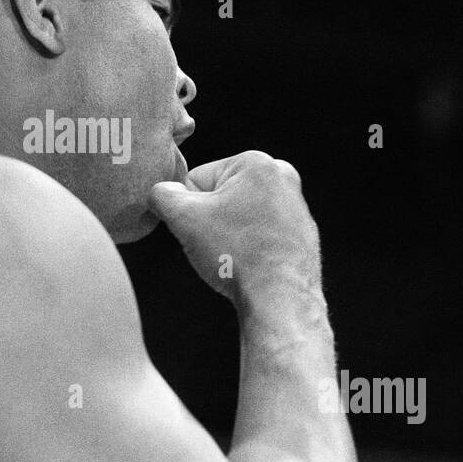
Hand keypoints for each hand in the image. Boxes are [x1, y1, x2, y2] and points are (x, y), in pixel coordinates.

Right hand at [148, 150, 324, 308]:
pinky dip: (250, 246)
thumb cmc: (239, 256)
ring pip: (240, 215)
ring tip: (234, 254)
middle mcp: (281, 177)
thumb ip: (162, 195)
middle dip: (211, 219)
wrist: (279, 298)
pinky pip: (260, 233)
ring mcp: (295, 205)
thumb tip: (161, 193)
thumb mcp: (184, 218)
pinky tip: (249, 262)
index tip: (199, 228)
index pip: (198, 178)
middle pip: (221, 195)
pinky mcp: (301, 232)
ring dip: (230, 233)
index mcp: (255, 162)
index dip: (189, 207)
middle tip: (217, 243)